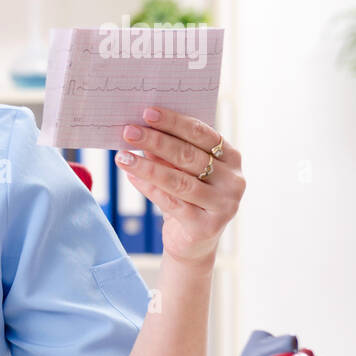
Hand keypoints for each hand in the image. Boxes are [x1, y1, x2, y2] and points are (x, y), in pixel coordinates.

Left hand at [114, 106, 245, 266]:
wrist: (193, 242)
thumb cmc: (186, 197)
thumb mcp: (180, 170)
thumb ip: (168, 152)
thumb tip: (141, 127)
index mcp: (231, 158)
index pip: (202, 133)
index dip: (174, 122)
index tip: (147, 112)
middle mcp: (233, 179)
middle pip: (188, 155)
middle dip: (155, 141)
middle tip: (128, 131)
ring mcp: (224, 204)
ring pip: (179, 181)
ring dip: (147, 166)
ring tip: (122, 156)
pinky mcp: (207, 226)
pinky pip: (171, 203)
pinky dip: (148, 188)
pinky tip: (131, 176)